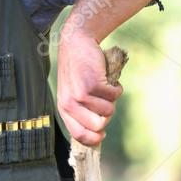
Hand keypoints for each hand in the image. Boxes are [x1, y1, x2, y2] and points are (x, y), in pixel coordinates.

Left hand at [56, 28, 122, 145]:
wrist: (77, 42)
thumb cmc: (78, 71)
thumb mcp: (72, 93)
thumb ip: (79, 112)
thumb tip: (97, 133)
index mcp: (64, 109)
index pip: (80, 135)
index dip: (94, 138)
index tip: (102, 135)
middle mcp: (70, 104)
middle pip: (98, 126)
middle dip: (106, 116)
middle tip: (104, 102)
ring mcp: (81, 95)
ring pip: (108, 111)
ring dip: (112, 100)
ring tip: (105, 88)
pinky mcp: (93, 84)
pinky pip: (114, 96)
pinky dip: (117, 89)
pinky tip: (110, 81)